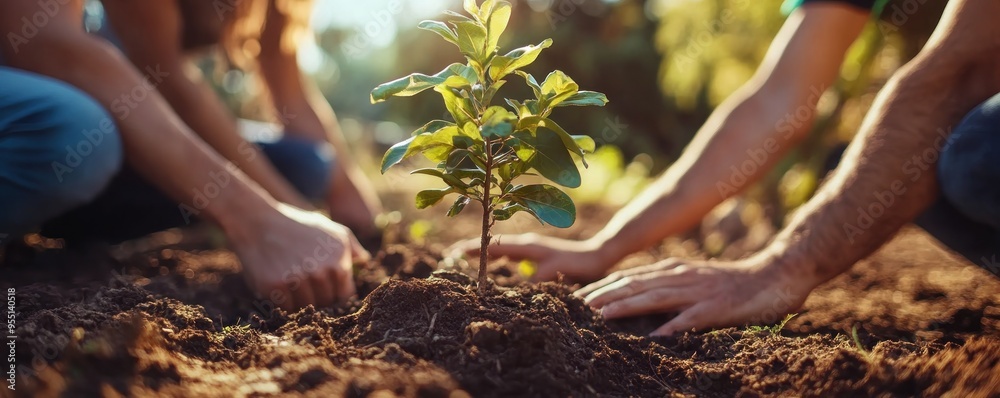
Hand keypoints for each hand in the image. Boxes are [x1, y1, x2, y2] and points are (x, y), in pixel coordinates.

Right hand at [232, 204, 369, 310]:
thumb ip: (352, 247)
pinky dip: (283, 302)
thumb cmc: (299, 227)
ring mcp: (298, 280)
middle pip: (326, 304)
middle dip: (318, 297)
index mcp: (339, 262)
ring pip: (307, 308)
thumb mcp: (331, 230)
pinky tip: (280, 284)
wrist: (260, 221)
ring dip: (300, 300)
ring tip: (292, 280)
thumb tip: (365, 262)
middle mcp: (321, 273)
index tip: (327, 292)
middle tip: (304, 281)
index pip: (345, 297)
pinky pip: (286, 308)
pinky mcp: (276, 286)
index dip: (336, 297)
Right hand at [447, 233, 613, 281]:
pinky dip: (499, 256)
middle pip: (495, 244)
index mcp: (528, 246)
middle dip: (475, 247)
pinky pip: (512, 254)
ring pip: (502, 248)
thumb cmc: (578, 262)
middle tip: (454, 253)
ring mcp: (532, 248)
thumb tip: (521, 285)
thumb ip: (538, 278)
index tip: (457, 251)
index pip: (496, 246)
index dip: (476, 248)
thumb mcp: (556, 272)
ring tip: (468, 257)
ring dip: (486, 251)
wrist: (598, 255)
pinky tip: (496, 263)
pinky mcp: (538, 254)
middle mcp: (527, 244)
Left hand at [577, 257, 814, 335]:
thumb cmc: (733, 283)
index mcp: (674, 270)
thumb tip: (639, 301)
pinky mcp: (717, 307)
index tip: (577, 298)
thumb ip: (668, 288)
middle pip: (635, 284)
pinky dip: (672, 326)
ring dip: (627, 306)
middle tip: (576, 306)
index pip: (630, 277)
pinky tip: (655, 337)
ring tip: (602, 316)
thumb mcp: (694, 280)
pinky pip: (691, 318)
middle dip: (604, 295)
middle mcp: (681, 276)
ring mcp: (699, 291)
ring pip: (656, 297)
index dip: (602, 287)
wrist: (777, 274)